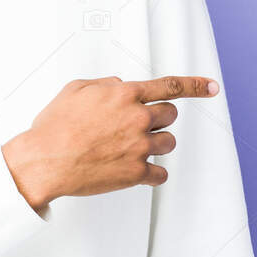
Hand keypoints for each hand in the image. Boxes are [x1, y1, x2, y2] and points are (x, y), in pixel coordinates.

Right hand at [2, 75, 219, 211]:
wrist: (45, 161)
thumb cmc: (55, 127)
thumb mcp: (77, 89)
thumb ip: (106, 84)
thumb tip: (120, 85)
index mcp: (125, 94)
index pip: (170, 86)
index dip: (196, 86)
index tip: (212, 87)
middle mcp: (137, 118)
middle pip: (171, 115)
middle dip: (160, 118)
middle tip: (142, 125)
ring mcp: (139, 146)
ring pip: (168, 142)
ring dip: (156, 143)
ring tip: (132, 148)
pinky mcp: (136, 172)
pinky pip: (160, 173)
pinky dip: (152, 173)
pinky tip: (138, 170)